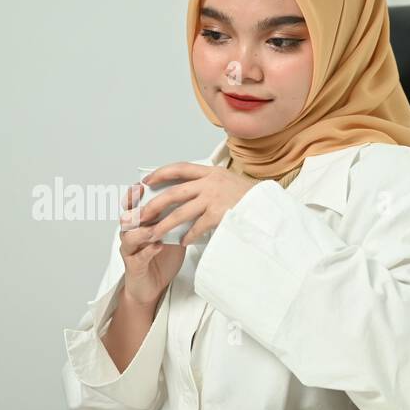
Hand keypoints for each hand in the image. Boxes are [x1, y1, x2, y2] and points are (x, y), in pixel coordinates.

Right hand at [117, 182, 185, 306]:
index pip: (133, 204)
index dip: (135, 193)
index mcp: (139, 224)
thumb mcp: (172, 233)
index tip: (144, 184)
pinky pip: (138, 256)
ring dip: (142, 231)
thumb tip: (193, 200)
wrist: (153, 286)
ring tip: (153, 228)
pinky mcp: (133, 266)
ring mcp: (130, 250)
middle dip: (135, 207)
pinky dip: (148, 251)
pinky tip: (158, 247)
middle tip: (144, 201)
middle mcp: (131, 234)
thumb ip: (176, 218)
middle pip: (127, 216)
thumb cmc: (162, 258)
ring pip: (129, 236)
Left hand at [138, 163, 257, 246]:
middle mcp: (209, 183)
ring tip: (154, 233)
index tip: (147, 180)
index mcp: (210, 172)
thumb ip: (208, 182)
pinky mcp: (219, 214)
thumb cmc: (248, 196)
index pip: (179, 168)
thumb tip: (186, 190)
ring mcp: (213, 198)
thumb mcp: (227, 180)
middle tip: (141, 214)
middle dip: (154, 204)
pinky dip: (188, 235)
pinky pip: (197, 227)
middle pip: (173, 192)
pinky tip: (183, 242)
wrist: (268, 206)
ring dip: (164, 224)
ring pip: (180, 212)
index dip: (161, 173)